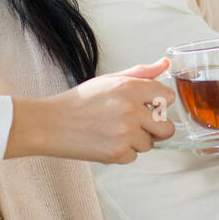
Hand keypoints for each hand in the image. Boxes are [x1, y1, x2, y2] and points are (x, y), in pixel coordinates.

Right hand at [36, 56, 176, 163]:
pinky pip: (134, 157)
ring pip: (150, 144)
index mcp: (130, 87)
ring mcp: (125, 133)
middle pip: (167, 127)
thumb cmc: (79, 102)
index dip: (160, 103)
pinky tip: (107, 142)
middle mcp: (131, 110)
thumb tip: (165, 63)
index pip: (168, 97)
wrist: (50, 124)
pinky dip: (123, 153)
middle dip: (156, 128)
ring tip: (114, 132)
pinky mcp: (117, 153)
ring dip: (136, 141)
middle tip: (138, 125)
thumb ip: (141, 73)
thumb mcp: (110, 79)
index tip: (149, 106)